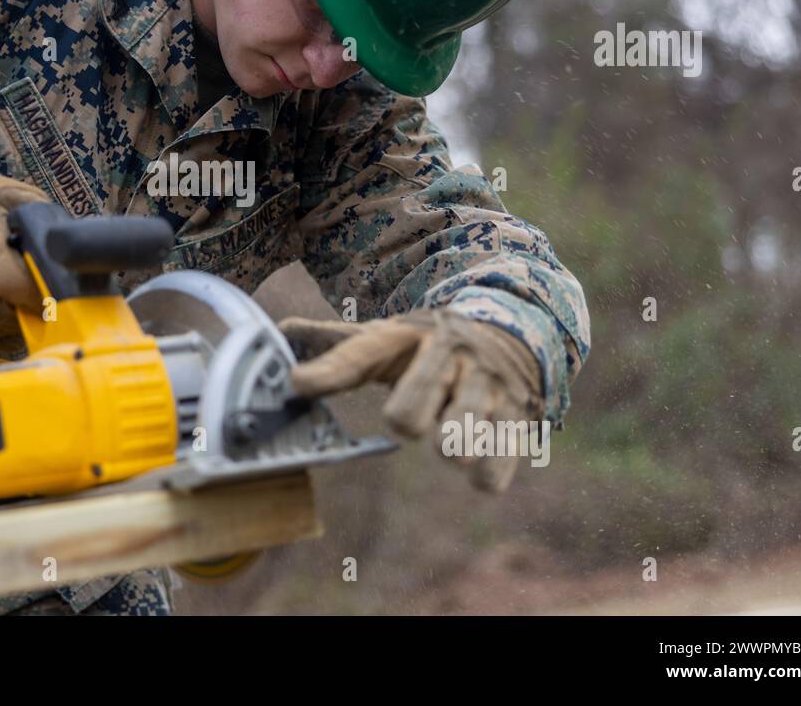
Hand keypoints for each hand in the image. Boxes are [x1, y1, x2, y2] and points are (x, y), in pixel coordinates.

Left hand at [277, 310, 544, 491]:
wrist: (514, 327)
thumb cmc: (430, 344)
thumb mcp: (387, 336)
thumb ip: (336, 346)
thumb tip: (279, 333)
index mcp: (407, 335)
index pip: (358, 355)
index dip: (326, 373)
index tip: (296, 386)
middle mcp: (449, 354)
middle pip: (408, 414)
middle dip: (405, 421)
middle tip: (412, 418)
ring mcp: (489, 385)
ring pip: (457, 443)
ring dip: (450, 449)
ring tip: (453, 439)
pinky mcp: (521, 415)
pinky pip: (496, 465)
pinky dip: (485, 473)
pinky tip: (481, 458)